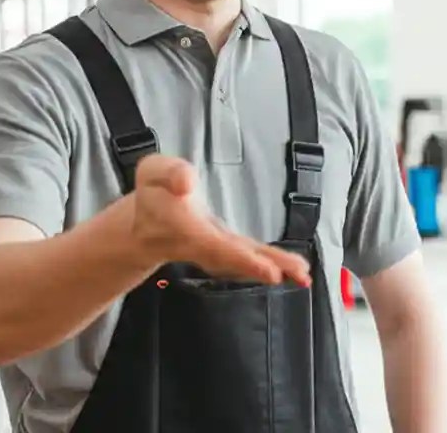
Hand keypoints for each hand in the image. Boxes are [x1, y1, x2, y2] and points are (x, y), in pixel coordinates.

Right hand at [130, 154, 311, 286]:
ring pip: (244, 263)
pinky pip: (250, 260)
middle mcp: (202, 246)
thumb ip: (169, 173)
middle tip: (296, 274)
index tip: (268, 269)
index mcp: (184, 228)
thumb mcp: (153, 171)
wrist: (143, 225)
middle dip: (262, 267)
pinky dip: (273, 265)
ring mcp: (216, 251)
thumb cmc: (153, 192)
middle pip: (233, 260)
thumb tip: (186, 183)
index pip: (214, 246)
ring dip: (274, 269)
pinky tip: (296, 270)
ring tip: (303, 274)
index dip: (240, 257)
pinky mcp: (227, 250)